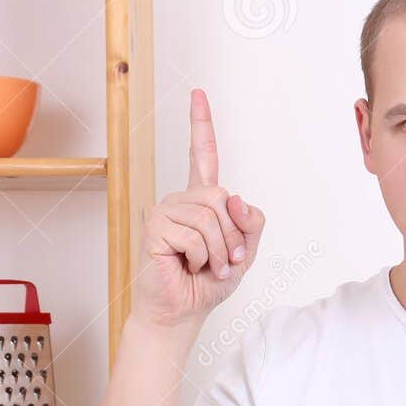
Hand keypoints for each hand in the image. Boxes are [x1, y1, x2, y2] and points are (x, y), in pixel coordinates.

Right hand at [136, 88, 266, 326]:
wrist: (182, 312)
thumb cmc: (208, 283)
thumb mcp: (244, 253)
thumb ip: (250, 223)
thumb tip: (236, 200)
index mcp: (201, 201)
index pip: (203, 156)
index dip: (201, 125)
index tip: (197, 93)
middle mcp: (181, 200)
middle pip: (222, 197)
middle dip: (232, 236)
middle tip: (223, 261)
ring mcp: (165, 210)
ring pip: (211, 215)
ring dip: (218, 251)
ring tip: (205, 267)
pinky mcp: (155, 225)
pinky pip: (195, 234)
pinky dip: (201, 257)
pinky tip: (187, 266)